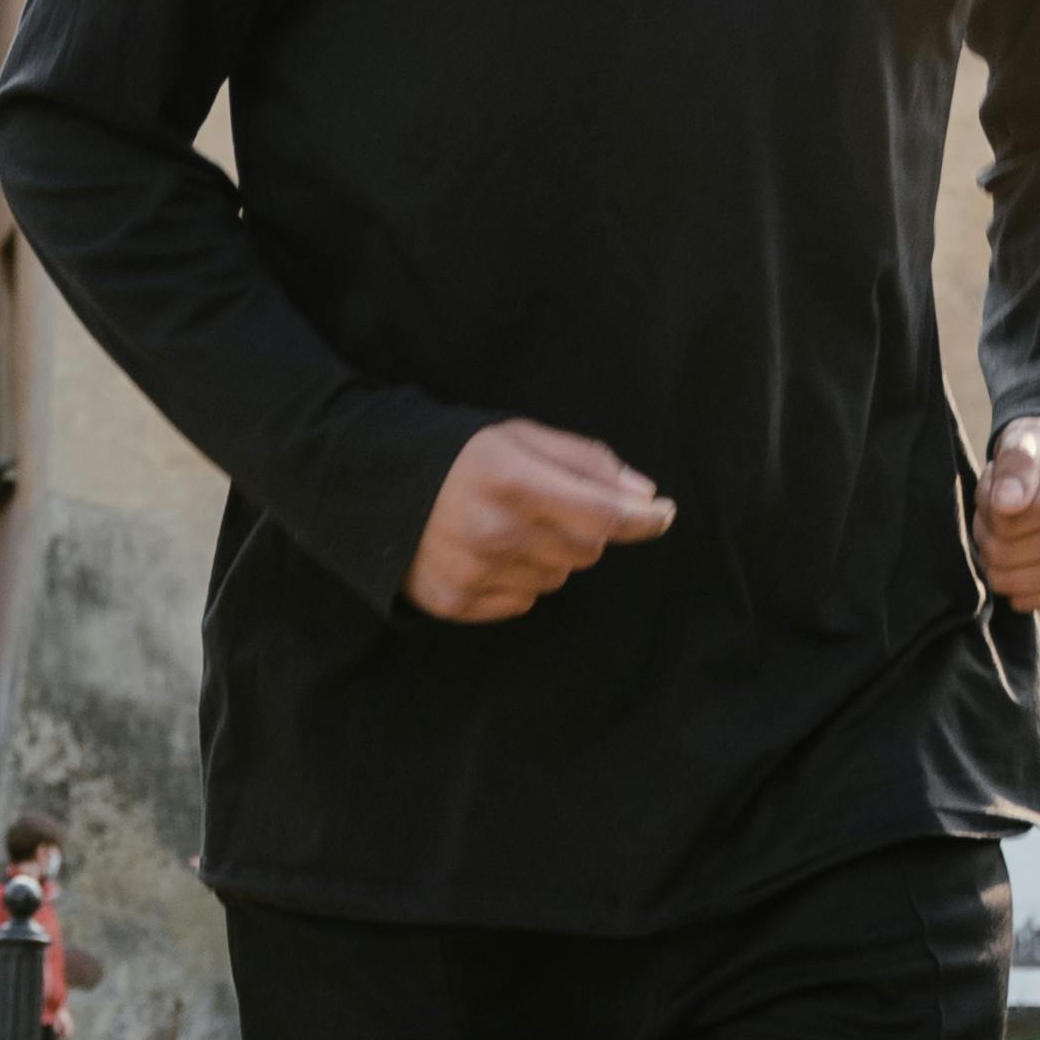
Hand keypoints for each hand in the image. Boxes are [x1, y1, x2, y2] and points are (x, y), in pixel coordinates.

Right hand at [403, 420, 672, 623]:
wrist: (375, 485)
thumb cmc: (459, 456)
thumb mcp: (520, 437)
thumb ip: (586, 462)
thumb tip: (645, 496)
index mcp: (516, 481)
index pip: (605, 514)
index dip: (644, 518)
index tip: (665, 514)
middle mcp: (497, 531)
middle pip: (587, 550)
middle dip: (582, 529)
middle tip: (546, 507)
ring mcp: (476, 571)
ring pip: (557, 578)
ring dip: (548, 556)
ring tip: (508, 529)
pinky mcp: (457, 601)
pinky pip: (523, 602)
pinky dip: (517, 581)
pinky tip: (488, 554)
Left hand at [977, 415, 1039, 612]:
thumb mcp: (1028, 436)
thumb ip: (1015, 461)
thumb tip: (1006, 504)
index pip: (1011, 519)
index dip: (988, 502)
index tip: (998, 484)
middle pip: (1008, 553)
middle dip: (988, 531)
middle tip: (998, 509)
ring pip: (1015, 583)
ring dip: (997, 558)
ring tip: (1010, 529)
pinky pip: (1034, 602)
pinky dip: (1017, 583)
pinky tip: (1028, 556)